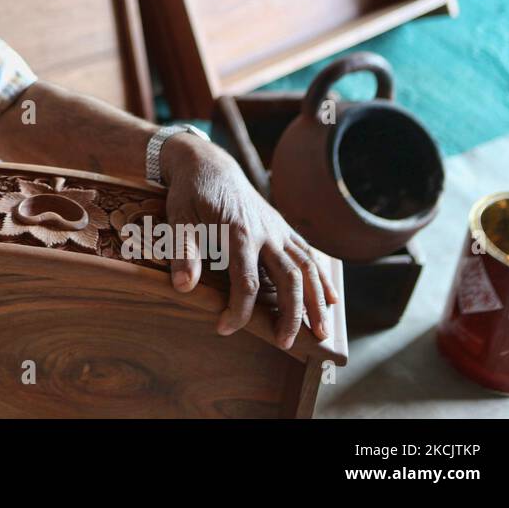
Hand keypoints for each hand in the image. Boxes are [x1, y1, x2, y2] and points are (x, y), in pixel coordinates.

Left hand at [160, 136, 338, 349]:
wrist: (208, 164)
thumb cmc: (190, 194)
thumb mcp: (178, 219)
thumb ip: (183, 252)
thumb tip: (183, 288)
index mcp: (239, 232)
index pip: (246, 282)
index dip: (239, 310)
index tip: (225, 330)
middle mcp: (266, 232)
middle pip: (288, 278)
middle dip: (291, 313)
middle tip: (286, 343)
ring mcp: (278, 229)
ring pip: (306, 267)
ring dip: (316, 300)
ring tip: (321, 331)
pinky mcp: (282, 227)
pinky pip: (308, 254)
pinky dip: (322, 277)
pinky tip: (330, 299)